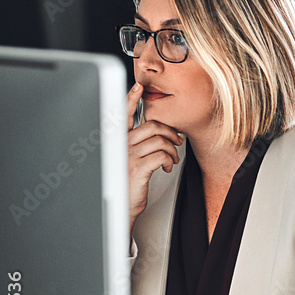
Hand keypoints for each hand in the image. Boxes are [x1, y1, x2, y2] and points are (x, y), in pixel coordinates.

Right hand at [127, 82, 181, 231]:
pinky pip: (162, 154)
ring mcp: (127, 156)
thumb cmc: (125, 184)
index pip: (122, 115)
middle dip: (170, 131)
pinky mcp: (137, 168)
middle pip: (151, 125)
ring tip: (171, 158)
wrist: (119, 208)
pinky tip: (166, 167)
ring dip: (172, 149)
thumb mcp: (129, 160)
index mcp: (117, 141)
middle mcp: (120, 146)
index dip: (130, 99)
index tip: (138, 86)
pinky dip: (170, 159)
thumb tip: (157, 132)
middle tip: (177, 140)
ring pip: (160, 139)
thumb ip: (137, 144)